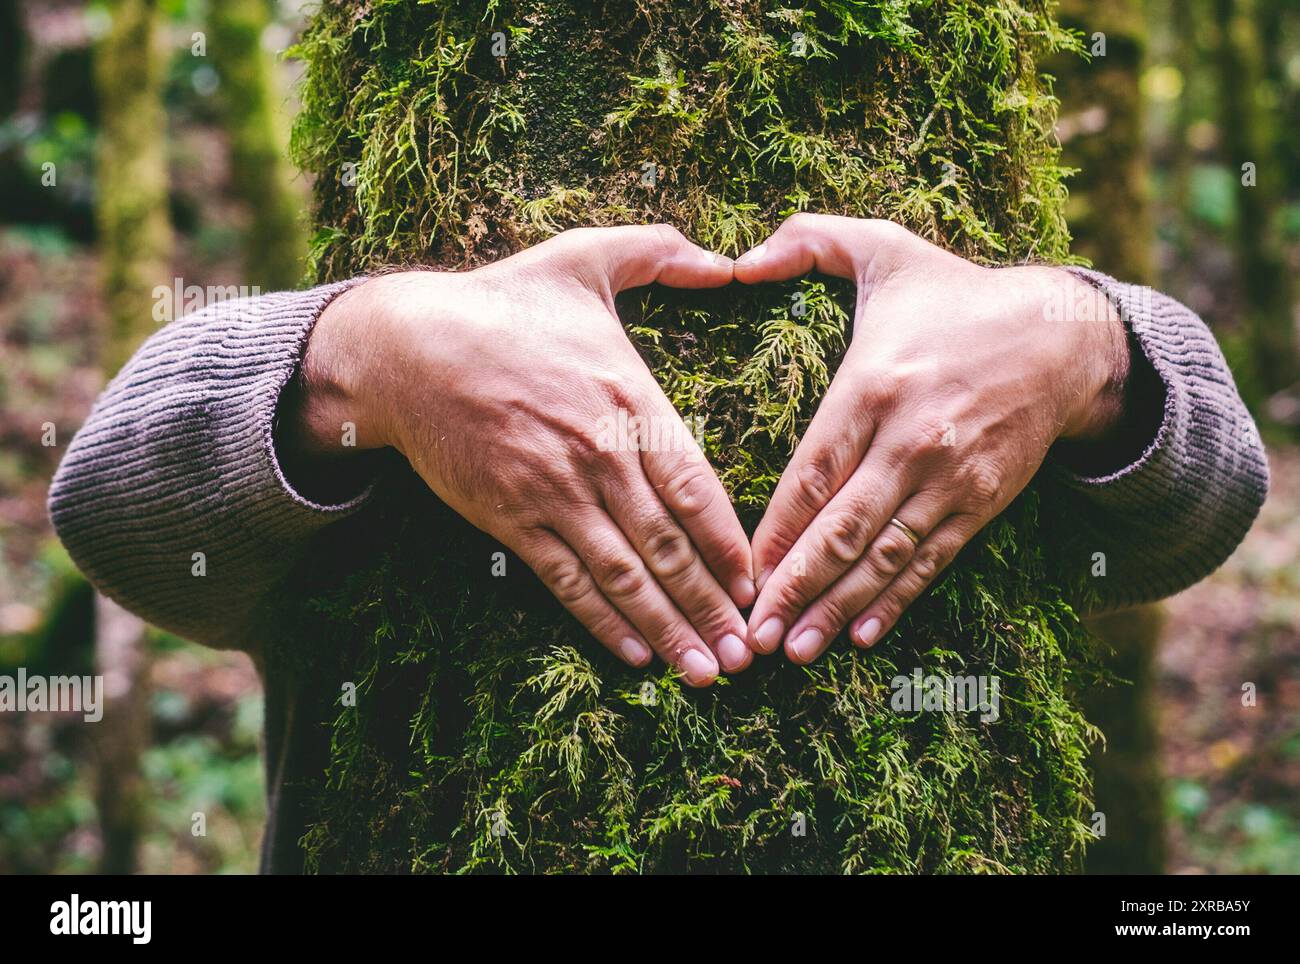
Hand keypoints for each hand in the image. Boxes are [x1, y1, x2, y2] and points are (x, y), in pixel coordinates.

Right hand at [286, 225, 755, 685]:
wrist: (407, 346)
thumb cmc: (503, 302)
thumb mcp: (586, 258)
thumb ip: (662, 253)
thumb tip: (728, 258)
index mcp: (629, 399)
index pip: (697, 487)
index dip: (731, 544)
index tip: (761, 584)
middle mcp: (599, 455)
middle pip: (670, 546)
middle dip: (713, 606)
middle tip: (748, 653)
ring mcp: (553, 492)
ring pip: (624, 575)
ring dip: (669, 627)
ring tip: (705, 671)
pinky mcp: (511, 518)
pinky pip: (566, 581)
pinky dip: (604, 621)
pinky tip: (636, 654)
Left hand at [733, 215, 1130, 663]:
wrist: (1063, 335)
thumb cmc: (954, 296)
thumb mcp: (884, 250)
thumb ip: (808, 240)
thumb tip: (737, 260)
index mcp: (873, 386)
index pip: (811, 474)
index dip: (774, 532)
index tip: (738, 574)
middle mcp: (911, 440)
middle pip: (841, 529)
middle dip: (793, 589)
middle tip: (752, 638)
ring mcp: (951, 477)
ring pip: (883, 556)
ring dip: (836, 608)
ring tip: (794, 651)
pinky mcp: (982, 501)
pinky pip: (932, 561)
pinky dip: (896, 601)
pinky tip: (862, 636)